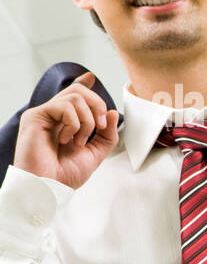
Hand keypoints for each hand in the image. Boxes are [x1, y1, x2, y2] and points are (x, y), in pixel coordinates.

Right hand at [14, 71, 120, 189]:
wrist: (50, 186)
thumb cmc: (66, 174)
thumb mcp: (96, 153)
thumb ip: (107, 134)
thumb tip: (113, 113)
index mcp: (65, 122)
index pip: (72, 96)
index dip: (82, 84)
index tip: (90, 76)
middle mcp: (53, 116)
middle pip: (79, 92)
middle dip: (98, 106)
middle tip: (101, 127)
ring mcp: (44, 114)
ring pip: (75, 96)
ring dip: (87, 120)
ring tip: (80, 140)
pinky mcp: (35, 116)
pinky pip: (65, 106)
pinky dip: (74, 123)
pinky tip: (66, 139)